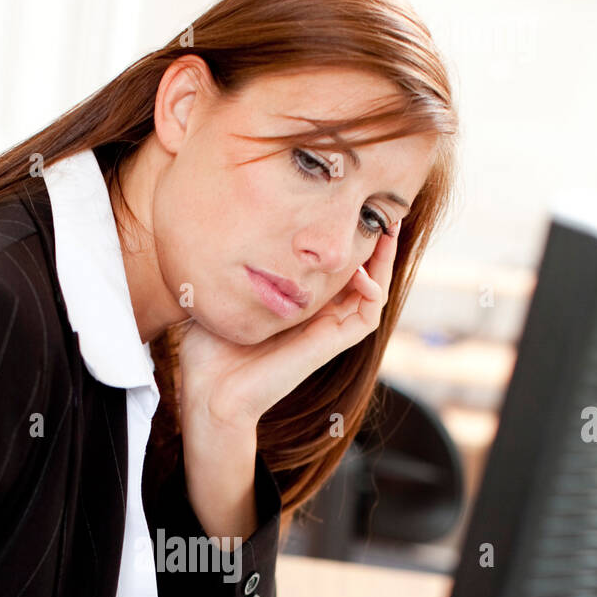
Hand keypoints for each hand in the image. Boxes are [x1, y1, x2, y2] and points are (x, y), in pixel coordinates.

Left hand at [178, 222, 400, 435]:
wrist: (211, 392)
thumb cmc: (209, 350)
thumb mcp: (222, 293)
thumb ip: (234, 265)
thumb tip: (226, 226)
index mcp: (295, 304)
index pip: (330, 267)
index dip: (341, 239)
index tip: (343, 203)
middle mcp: (316, 316)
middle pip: (359, 274)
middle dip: (372, 242)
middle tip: (381, 209)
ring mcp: (326, 331)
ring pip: (372, 292)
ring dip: (383, 262)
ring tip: (388, 229)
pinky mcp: (329, 345)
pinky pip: (368, 316)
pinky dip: (375, 292)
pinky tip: (366, 270)